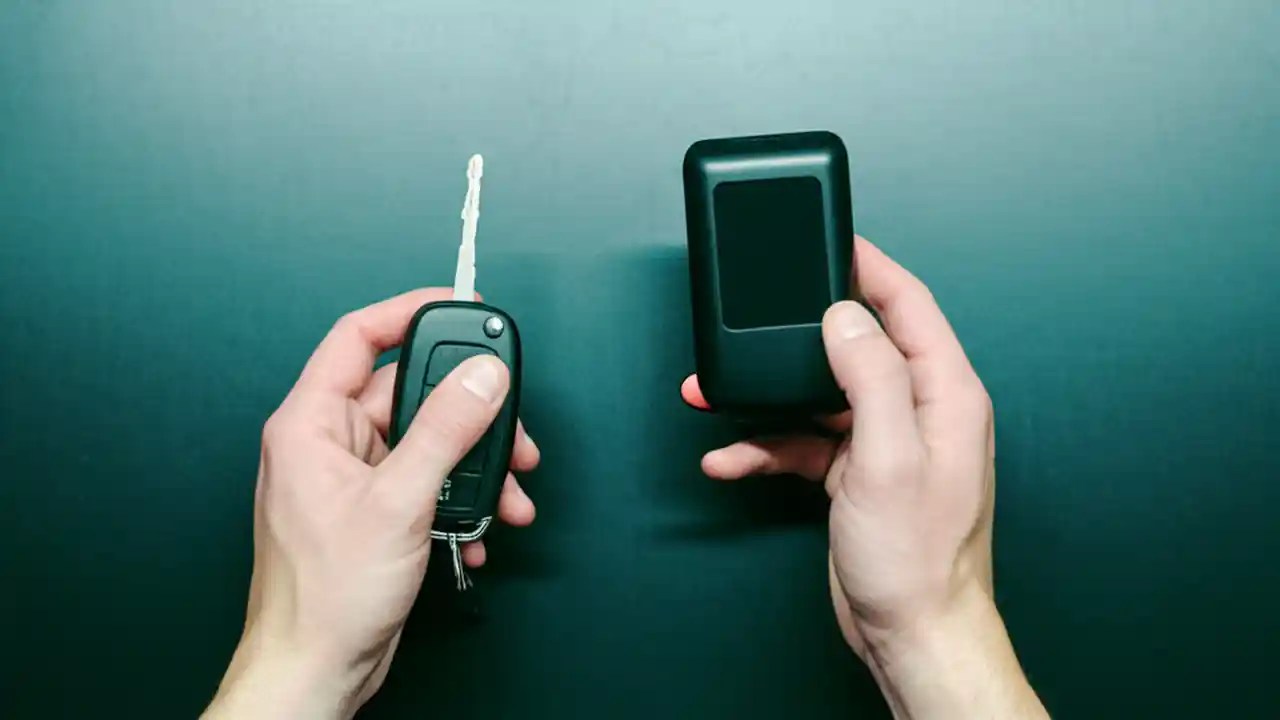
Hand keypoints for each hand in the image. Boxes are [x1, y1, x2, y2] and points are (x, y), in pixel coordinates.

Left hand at [204, 288, 538, 719]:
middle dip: (469, 414)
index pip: (358, 337)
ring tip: (507, 492)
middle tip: (509, 428)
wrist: (315, 671)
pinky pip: (426, 483)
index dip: (409, 312)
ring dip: (474, 466)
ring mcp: (352, 480)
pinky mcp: (375, 512)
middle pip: (410, 394)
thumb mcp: (399, 502)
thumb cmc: (325, 598)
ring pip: (427, 443)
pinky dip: (459, 500)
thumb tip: (481, 376)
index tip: (458, 305)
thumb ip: (446, 431)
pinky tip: (477, 528)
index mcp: (310, 423)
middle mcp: (328, 444)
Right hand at [682, 237, 1045, 717]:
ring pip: (820, 394)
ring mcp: (886, 442)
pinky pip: (804, 442)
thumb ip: (871, 379)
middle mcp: (920, 411)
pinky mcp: (856, 473)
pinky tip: (731, 456)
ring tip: (715, 393)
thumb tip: (844, 317)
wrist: (911, 633)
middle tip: (759, 312)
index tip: (832, 238)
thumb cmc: (918, 560)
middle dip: (798, 332)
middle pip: (856, 344)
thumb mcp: (889, 460)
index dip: (869, 266)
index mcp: (945, 395)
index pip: (909, 305)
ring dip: (768, 396)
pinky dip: (766, 446)